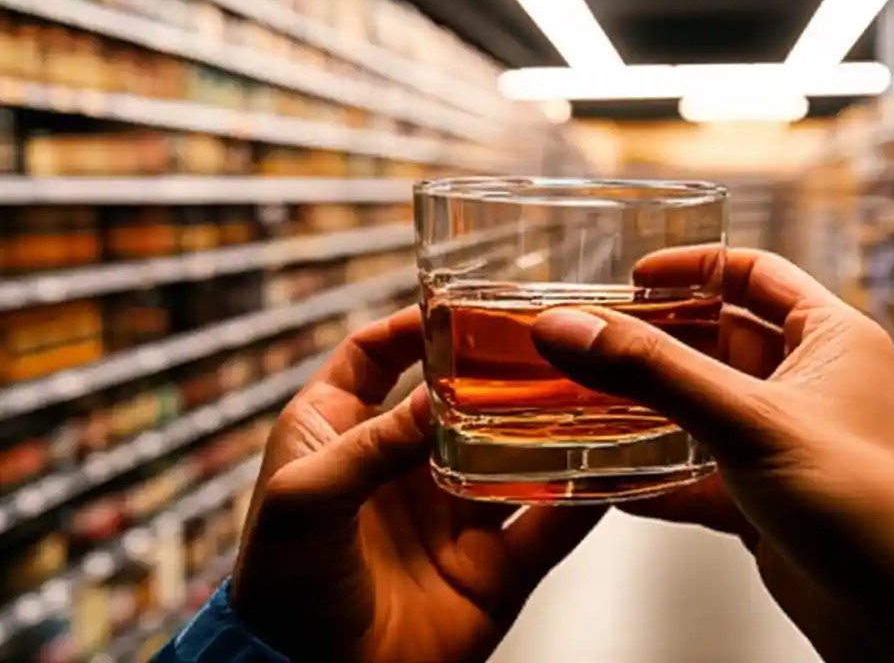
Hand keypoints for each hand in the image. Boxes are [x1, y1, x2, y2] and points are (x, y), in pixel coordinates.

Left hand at [229, 307, 602, 661]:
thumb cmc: (279, 592)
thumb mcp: (302, 500)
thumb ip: (369, 443)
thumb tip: (438, 394)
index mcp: (339, 435)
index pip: (376, 356)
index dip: (414, 324)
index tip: (461, 300)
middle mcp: (401, 467)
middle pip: (464, 399)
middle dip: (505, 368)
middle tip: (549, 338)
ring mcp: (453, 515)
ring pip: (517, 454)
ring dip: (554, 426)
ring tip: (595, 389)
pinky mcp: (495, 567)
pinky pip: (549, 525)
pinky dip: (583, 497)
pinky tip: (613, 467)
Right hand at [531, 248, 893, 662]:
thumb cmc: (867, 512)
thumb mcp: (750, 423)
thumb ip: (656, 372)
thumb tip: (573, 327)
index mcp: (834, 339)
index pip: (757, 273)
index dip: (695, 267)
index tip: (633, 277)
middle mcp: (814, 382)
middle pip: (720, 339)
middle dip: (657, 341)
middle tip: (594, 340)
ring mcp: (788, 441)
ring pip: (705, 407)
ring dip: (651, 407)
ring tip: (586, 401)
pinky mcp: (768, 496)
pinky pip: (701, 472)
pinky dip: (659, 475)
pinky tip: (611, 482)